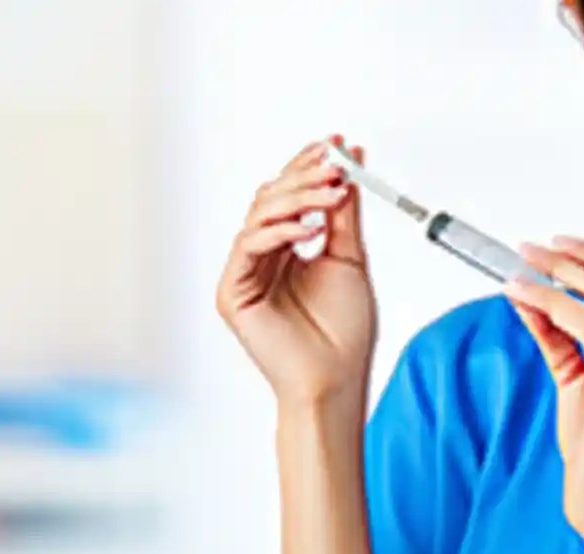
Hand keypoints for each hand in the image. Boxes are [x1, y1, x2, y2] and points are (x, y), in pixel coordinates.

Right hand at [216, 134, 377, 406]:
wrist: (337, 377)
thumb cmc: (343, 330)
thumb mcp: (350, 258)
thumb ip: (343, 215)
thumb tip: (349, 168)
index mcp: (288, 247)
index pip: (291, 195)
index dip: (309, 167)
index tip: (335, 145)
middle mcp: (263, 256)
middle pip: (271, 198)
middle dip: (305, 176)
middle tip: (336, 163)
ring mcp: (245, 272)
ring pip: (260, 215)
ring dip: (298, 197)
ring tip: (333, 193)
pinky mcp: (233, 292)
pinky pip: (249, 246)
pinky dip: (279, 230)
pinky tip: (310, 228)